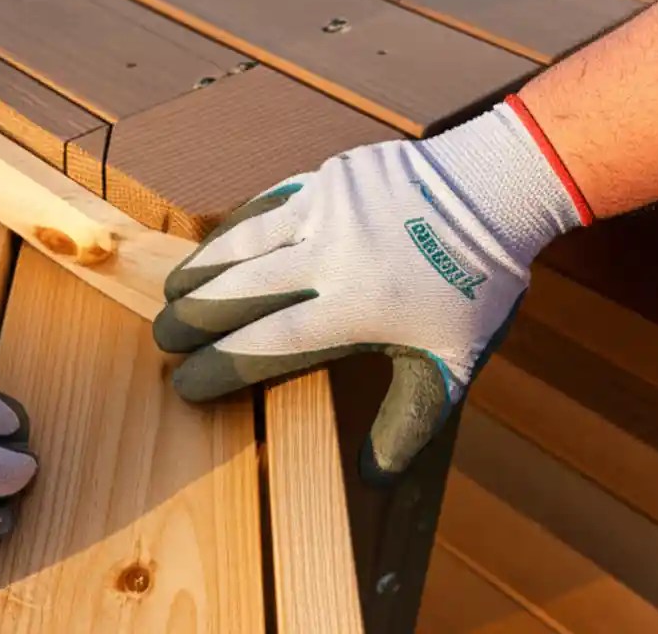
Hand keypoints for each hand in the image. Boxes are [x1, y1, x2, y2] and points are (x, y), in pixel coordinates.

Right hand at [154, 98, 588, 478]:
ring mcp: (323, 211)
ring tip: (171, 295)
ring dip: (200, 273)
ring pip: (240, 246)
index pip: (268, 344)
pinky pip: (261, 208)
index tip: (187, 385)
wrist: (494, 189)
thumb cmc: (475, 283)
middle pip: (240, 294)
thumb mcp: (454, 360)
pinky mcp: (323, 179)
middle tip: (163, 340)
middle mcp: (329, 258)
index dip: (221, 368)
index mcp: (356, 308)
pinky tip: (211, 248)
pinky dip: (230, 232)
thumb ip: (409, 419)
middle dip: (193, 321)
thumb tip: (374, 478)